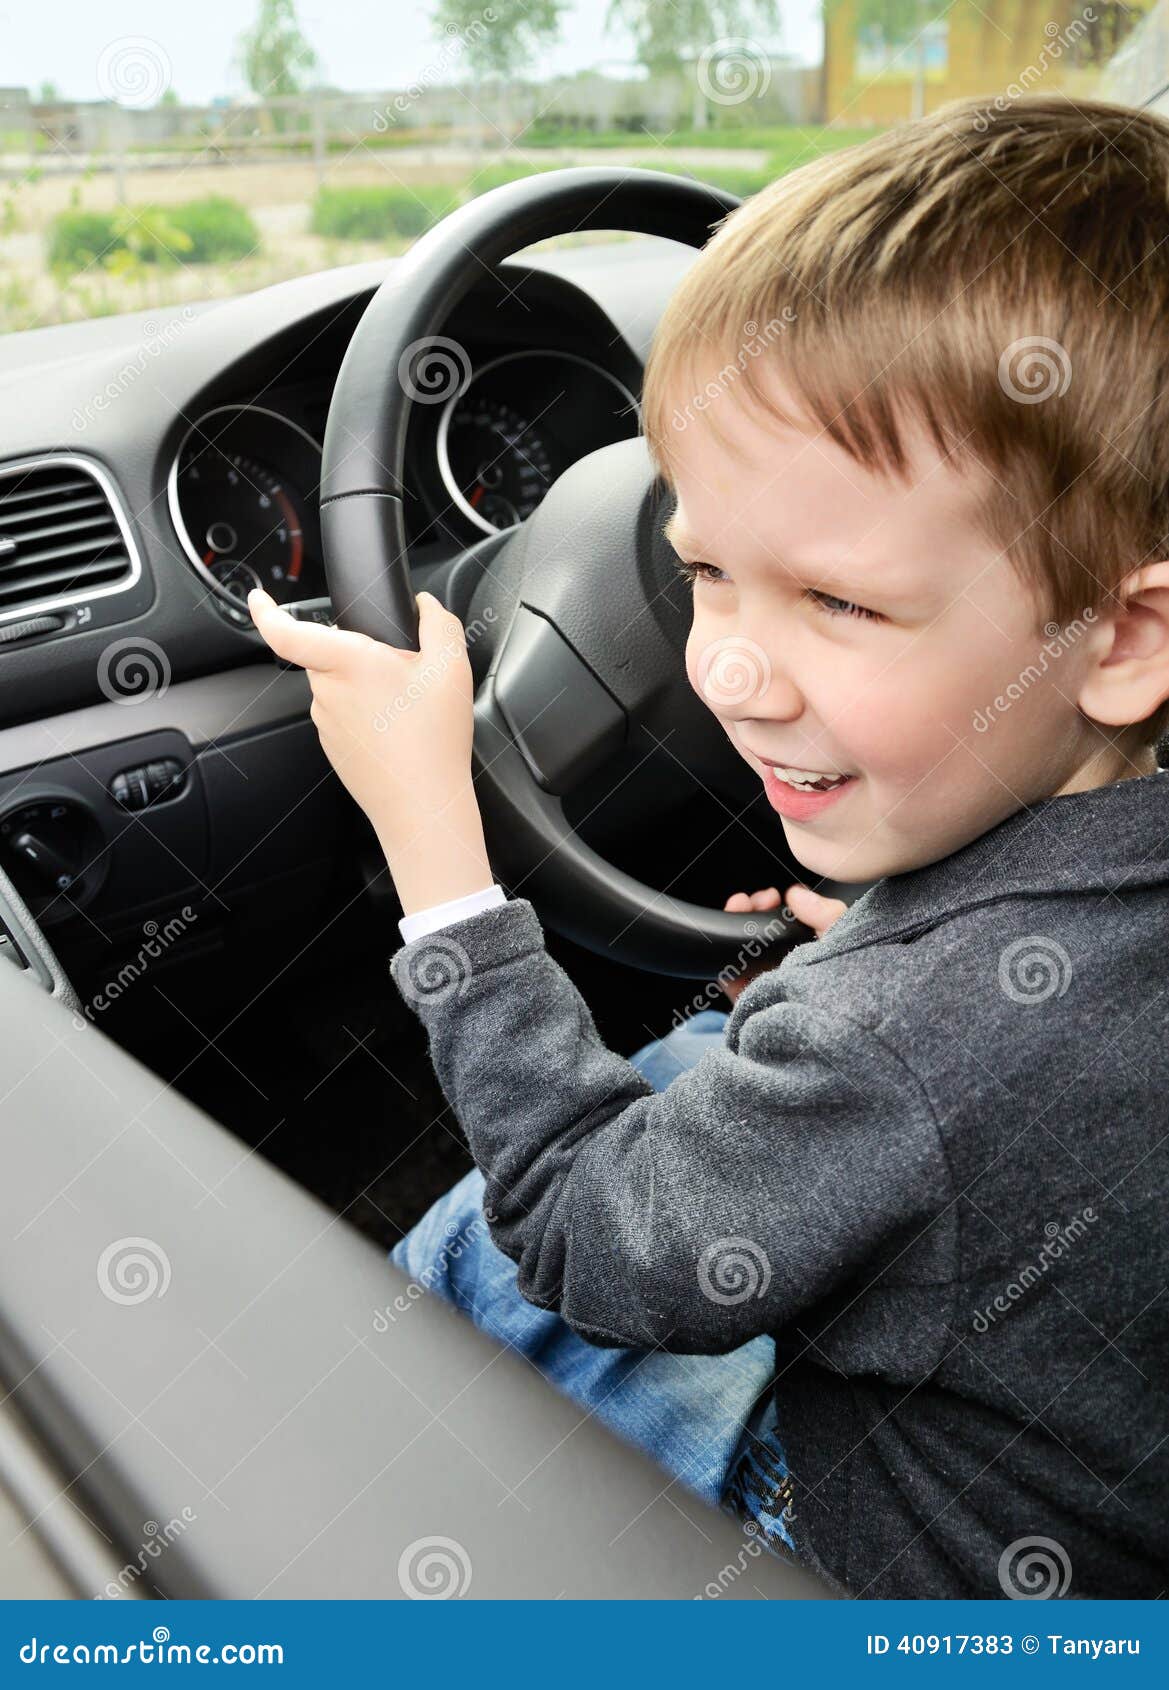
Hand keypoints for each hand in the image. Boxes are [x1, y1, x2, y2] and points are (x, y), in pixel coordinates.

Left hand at [246, 587, 492, 912]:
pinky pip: (346, 715)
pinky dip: (369, 716)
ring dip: (368, 687)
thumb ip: (437, 623)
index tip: (258, 598)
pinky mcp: (333, 746)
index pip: (288, 632)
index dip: (266, 611)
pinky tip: (400, 732)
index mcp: (348, 664)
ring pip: (340, 685)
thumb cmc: (433, 743)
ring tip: (408, 711)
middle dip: (362, 654)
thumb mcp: (452, 669)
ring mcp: (327, 723)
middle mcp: (328, 693)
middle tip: (404, 675)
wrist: (423, 806)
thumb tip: (423, 606)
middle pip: (330, 654)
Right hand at [719, 882, 848, 1004]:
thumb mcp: (845, 941)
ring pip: (745, 957)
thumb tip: (796, 894)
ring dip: (735, 930)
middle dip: (753, 912)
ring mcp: (771, 990)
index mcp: (810, 954)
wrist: (843, 1035)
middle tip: (755, 901)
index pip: (786, 926)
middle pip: (762, 938)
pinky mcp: (756, 1010)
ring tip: (737, 908)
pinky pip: (734, 988)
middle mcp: (788, 970)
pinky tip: (725, 950)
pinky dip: (725, 970)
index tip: (773, 896)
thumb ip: (826, 914)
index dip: (775, 907)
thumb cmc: (853, 988)